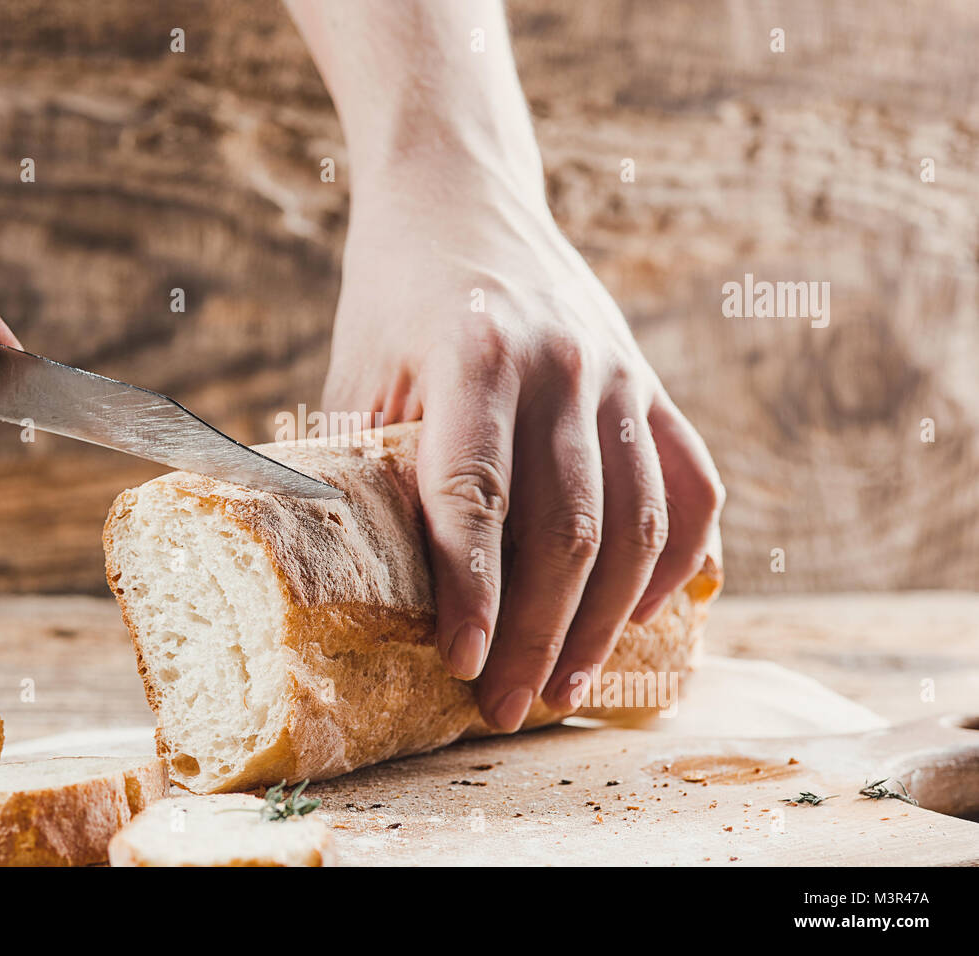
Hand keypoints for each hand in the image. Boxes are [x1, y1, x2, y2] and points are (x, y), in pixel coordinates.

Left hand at [323, 168, 724, 730]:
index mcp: (478, 351)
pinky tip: (642, 616)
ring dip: (605, 620)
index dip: (472, 592)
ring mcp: (623, 374)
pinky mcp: (653, 385)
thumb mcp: (357, 368)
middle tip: (507, 708)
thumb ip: (365, 465)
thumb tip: (363, 589)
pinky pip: (691, 488)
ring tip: (568, 687)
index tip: (462, 666)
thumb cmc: (392, 296)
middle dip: (537, 633)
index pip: (477, 495)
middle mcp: (566, 363)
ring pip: (635, 524)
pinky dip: (677, 561)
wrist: (462, 196)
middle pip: (566, 529)